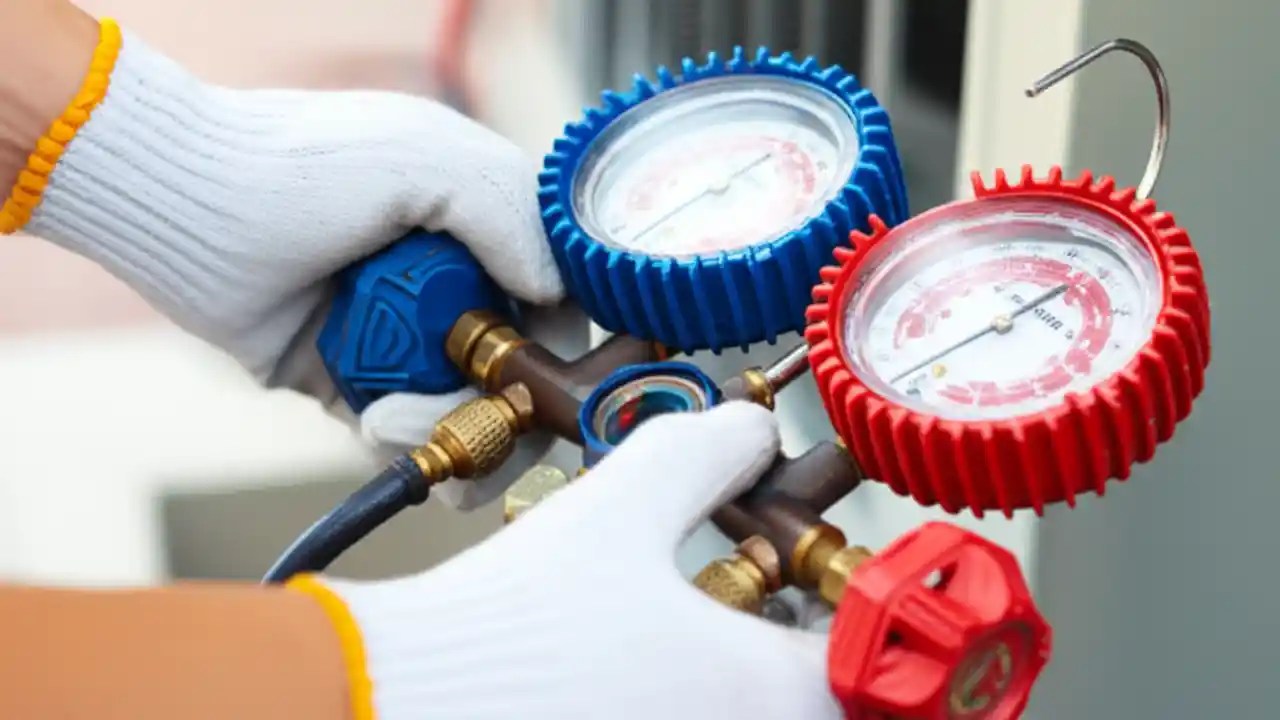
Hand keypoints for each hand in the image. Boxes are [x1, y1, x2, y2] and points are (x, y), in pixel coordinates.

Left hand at [18, 26, 580, 505]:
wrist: (189, 210)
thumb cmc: (302, 167)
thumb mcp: (427, 159)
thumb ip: (509, 213)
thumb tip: (556, 294)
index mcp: (485, 229)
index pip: (562, 301)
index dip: (564, 345)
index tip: (544, 372)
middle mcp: (456, 288)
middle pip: (526, 375)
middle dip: (507, 408)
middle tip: (472, 414)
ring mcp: (408, 341)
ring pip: (472, 416)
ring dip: (447, 428)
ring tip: (387, 417)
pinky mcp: (358, 385)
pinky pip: (409, 436)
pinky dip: (407, 445)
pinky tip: (375, 422)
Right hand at [315, 402, 841, 719]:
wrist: (397, 706)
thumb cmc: (509, 629)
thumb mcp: (618, 509)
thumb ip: (701, 454)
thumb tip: (746, 430)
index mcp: (765, 694)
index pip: (885, 678)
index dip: (886, 629)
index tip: (869, 603)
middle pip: (833, 714)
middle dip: (825, 663)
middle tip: (796, 620)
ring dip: (759, 686)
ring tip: (705, 638)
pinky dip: (695, 707)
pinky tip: (642, 677)